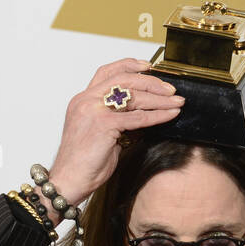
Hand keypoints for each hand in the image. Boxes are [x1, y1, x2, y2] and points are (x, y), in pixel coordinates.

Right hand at [42, 59, 183, 221]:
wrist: (68, 180)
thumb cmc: (82, 163)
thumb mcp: (100, 134)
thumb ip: (116, 120)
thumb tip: (141, 114)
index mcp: (83, 100)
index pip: (107, 72)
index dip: (129, 65)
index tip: (148, 66)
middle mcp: (86, 100)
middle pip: (124, 79)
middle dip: (151, 82)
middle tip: (170, 89)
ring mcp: (94, 110)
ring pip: (133, 96)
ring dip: (159, 98)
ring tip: (176, 101)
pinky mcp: (103, 124)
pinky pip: (138, 117)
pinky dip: (157, 115)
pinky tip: (170, 115)